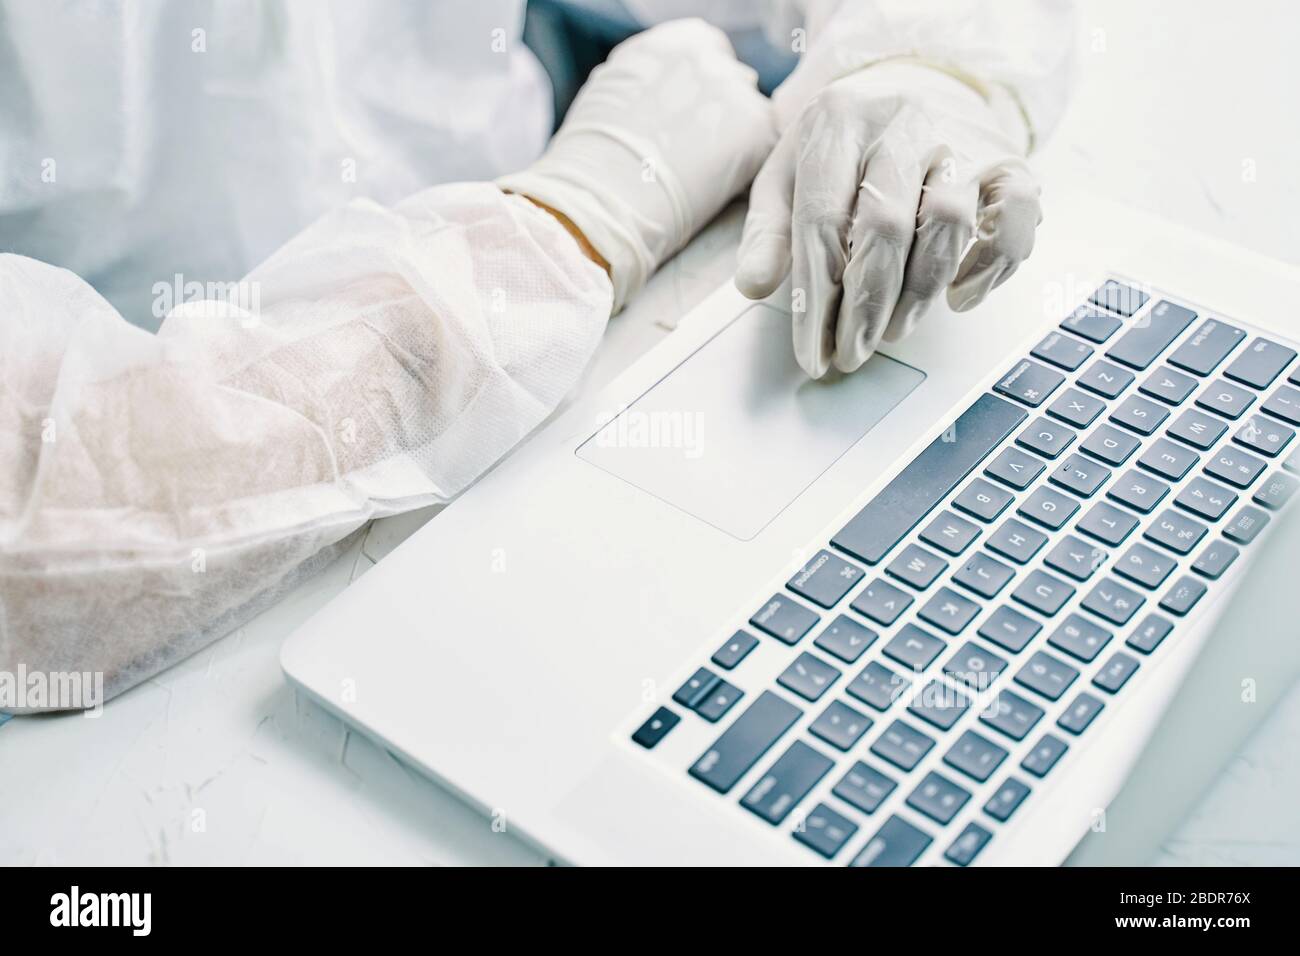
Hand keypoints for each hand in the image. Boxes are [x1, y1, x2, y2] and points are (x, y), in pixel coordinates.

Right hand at [498, 19, 774, 310]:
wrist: (600, 198)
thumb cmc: (593, 159)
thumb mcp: (613, 91)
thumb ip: (651, 77)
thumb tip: (667, 87)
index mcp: (673, 43)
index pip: (708, 49)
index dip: (700, 87)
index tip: (687, 117)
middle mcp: (709, 55)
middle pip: (734, 80)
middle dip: (720, 112)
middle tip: (694, 151)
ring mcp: (736, 90)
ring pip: (750, 114)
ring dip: (735, 139)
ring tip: (699, 173)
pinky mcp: (756, 130)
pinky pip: (764, 146)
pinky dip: (745, 167)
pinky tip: (715, 187)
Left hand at [736, 62, 1041, 377]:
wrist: (919, 82)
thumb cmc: (847, 145)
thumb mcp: (789, 175)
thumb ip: (769, 232)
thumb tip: (753, 286)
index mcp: (839, 121)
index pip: (821, 220)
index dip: (816, 298)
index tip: (813, 353)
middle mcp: (903, 121)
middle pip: (885, 225)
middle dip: (866, 306)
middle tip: (853, 352)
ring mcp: (963, 139)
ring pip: (948, 223)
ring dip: (920, 293)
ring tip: (894, 329)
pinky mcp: (1009, 160)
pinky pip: (1016, 214)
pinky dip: (992, 266)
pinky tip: (959, 296)